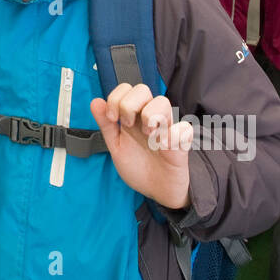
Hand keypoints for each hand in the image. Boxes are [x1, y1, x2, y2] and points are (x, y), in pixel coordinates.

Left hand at [90, 83, 191, 209]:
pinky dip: (172, 135)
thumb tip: (95, 101)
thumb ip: (106, 125)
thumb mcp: (117, 146)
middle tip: (128, 126)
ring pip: (162, 102)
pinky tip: (163, 146)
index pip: (126, 90)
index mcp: (134, 117)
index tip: (113, 118)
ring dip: (150, 116)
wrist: (157, 191)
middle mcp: (150, 118)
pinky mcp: (182, 143)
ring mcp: (166, 128)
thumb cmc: (139, 167)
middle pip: (142, 89)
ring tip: (147, 135)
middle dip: (129, 105)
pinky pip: (184, 128)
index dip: (115, 98)